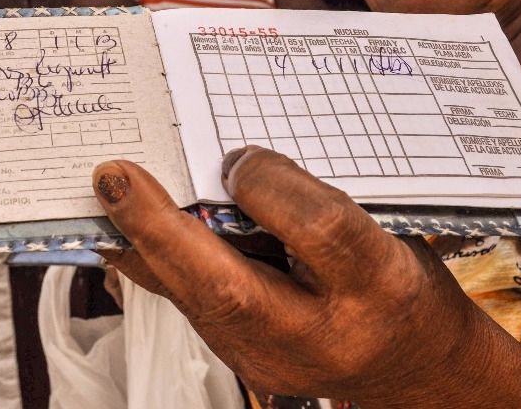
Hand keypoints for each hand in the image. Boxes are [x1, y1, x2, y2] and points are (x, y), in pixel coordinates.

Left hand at [91, 145, 520, 406]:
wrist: (413, 365)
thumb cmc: (401, 284)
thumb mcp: (385, 228)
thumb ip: (316, 201)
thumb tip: (230, 164)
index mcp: (380, 283)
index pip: (320, 230)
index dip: (270, 186)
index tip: (237, 156)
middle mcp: (326, 333)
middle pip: (231, 289)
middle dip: (161, 230)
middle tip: (114, 179)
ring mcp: (279, 361)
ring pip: (195, 304)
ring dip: (143, 245)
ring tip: (107, 196)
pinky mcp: (245, 363)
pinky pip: (189, 310)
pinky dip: (154, 266)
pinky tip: (126, 233)